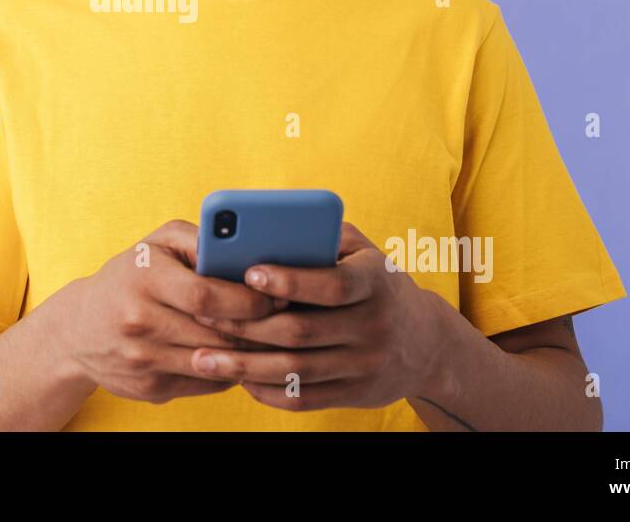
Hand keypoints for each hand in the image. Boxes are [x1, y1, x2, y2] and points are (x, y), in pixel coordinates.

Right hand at [58, 219, 285, 403]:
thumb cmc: (129, 277)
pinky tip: (243, 355)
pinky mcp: (151, 389)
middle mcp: (139, 323)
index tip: (276, 296)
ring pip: (217, 363)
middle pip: (217, 334)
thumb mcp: (155, 244)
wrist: (77, 331)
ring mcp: (144, 361)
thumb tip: (245, 248)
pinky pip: (207, 383)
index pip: (206, 296)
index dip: (248, 299)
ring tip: (274, 338)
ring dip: (250, 352)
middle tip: (287, 319)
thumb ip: (199, 238)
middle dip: (259, 328)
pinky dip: (230, 370)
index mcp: (142, 279)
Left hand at [188, 222, 449, 411]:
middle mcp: (374, 326)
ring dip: (244, 366)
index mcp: (376, 282)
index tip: (249, 272)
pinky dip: (265, 390)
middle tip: (202, 317)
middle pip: (302, 331)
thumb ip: (321, 236)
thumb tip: (263, 229)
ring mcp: (365, 365)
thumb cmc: (377, 283)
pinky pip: (302, 398)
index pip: (332, 285)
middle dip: (247, 326)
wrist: (427, 344)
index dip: (290, 280)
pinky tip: (237, 378)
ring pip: (296, 370)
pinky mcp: (355, 395)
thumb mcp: (363, 251)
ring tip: (202, 358)